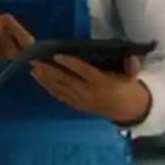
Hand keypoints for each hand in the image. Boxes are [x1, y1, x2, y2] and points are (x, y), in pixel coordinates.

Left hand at [31, 55, 150, 123]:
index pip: (83, 71)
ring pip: (59, 88)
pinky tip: (39, 79)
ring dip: (45, 78)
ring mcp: (80, 100)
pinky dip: (48, 87)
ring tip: (32, 68)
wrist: (126, 110)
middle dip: (49, 69)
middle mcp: (88, 92)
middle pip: (65, 80)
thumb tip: (132, 57)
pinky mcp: (76, 105)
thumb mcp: (132, 75)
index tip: (56, 54)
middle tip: (35, 59)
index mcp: (101, 82)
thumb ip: (132, 65)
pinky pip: (59, 96)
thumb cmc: (126, 86)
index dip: (70, 63)